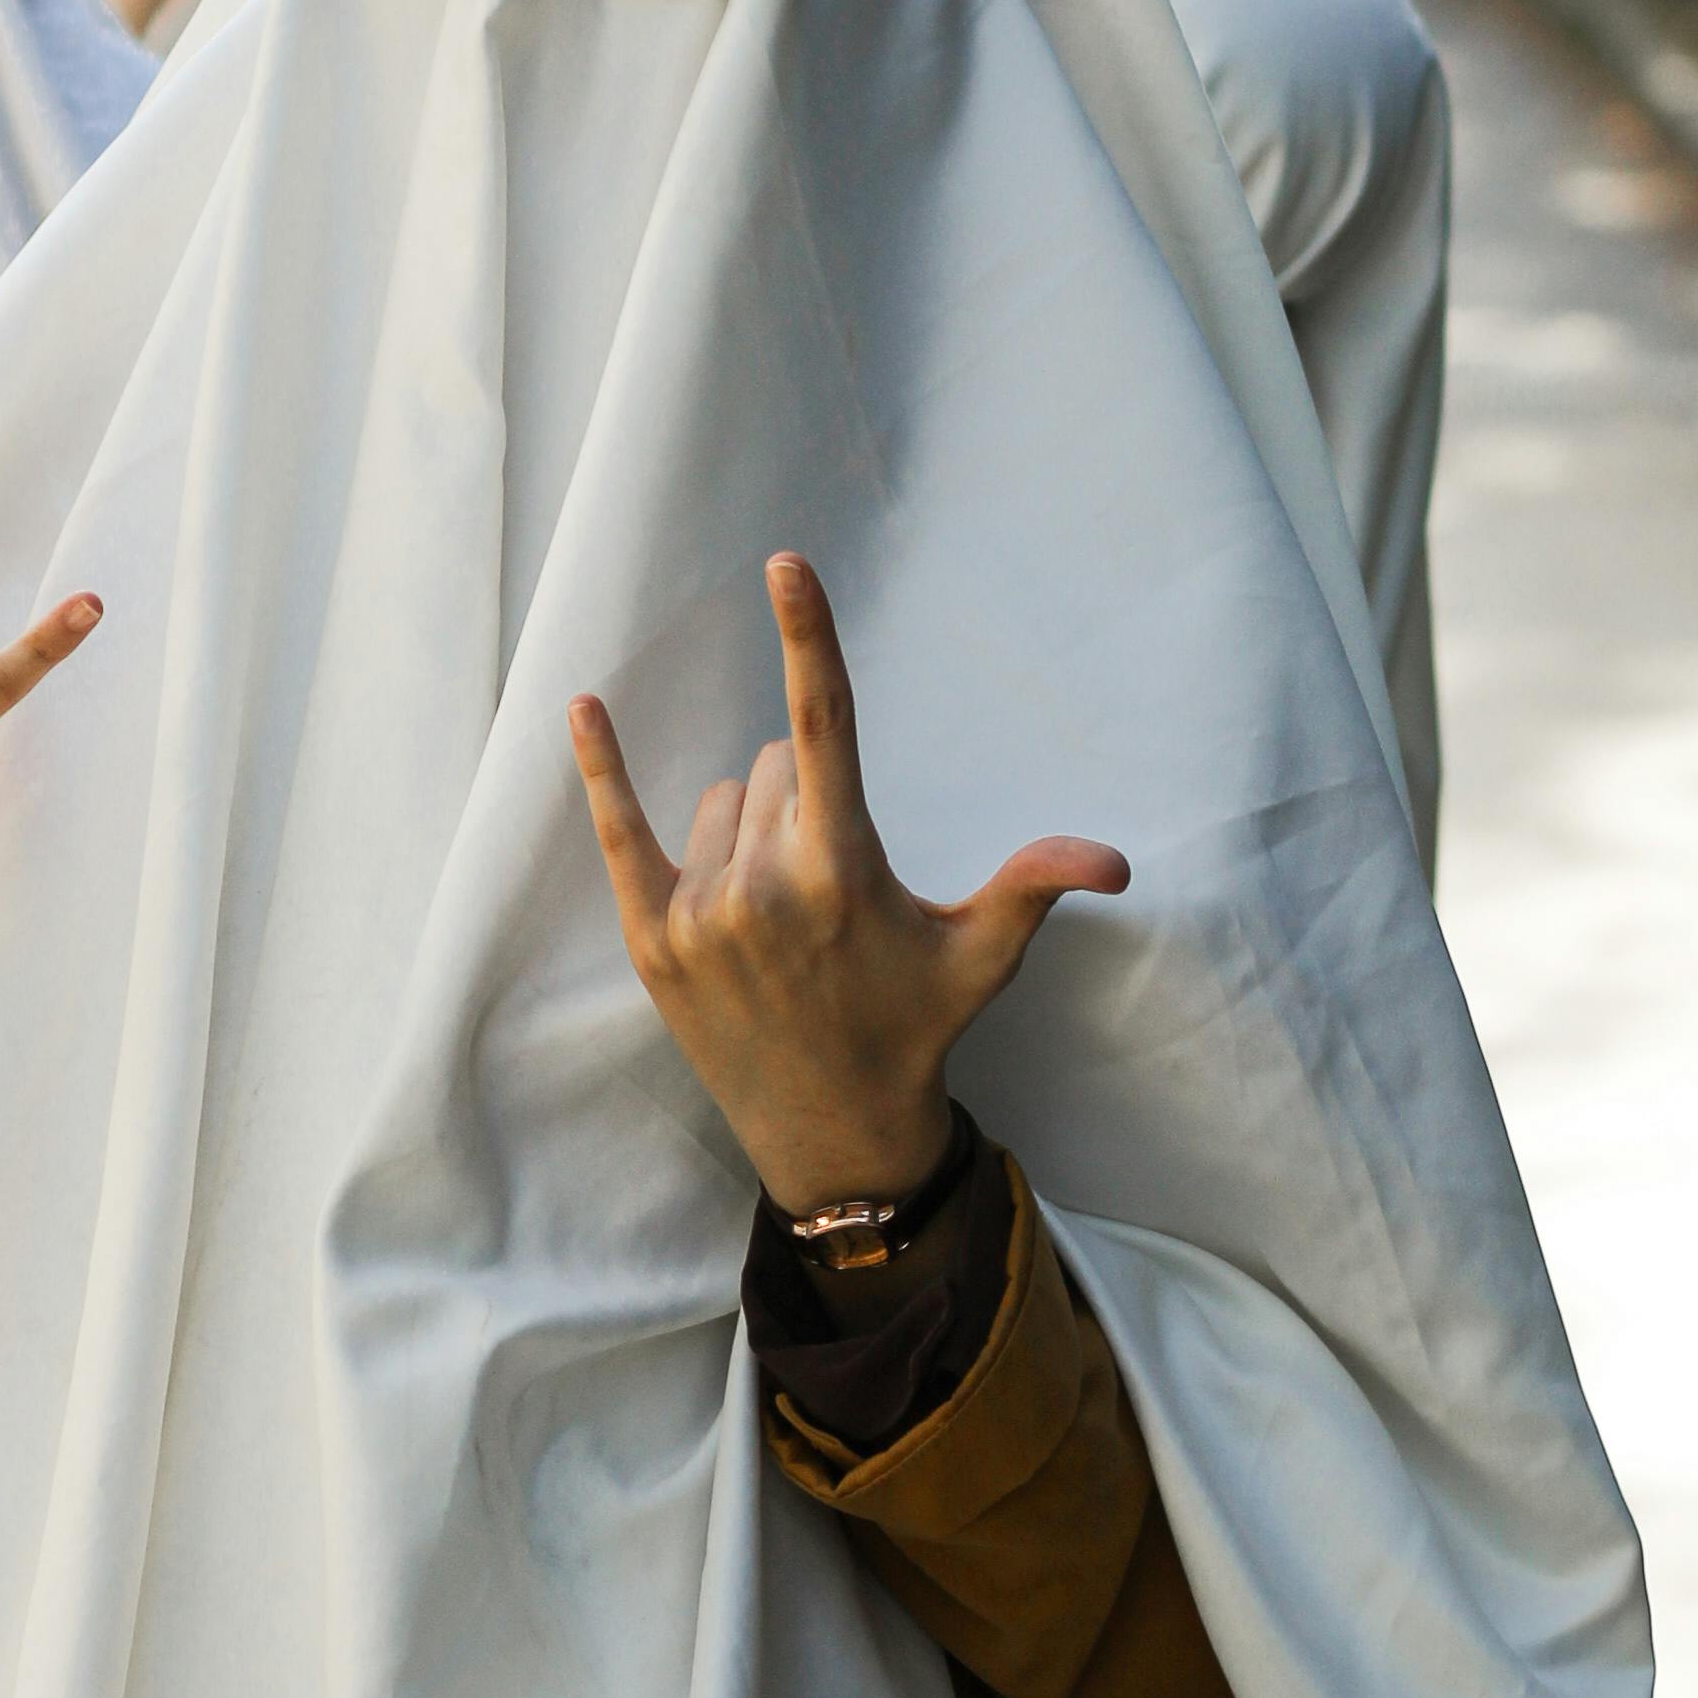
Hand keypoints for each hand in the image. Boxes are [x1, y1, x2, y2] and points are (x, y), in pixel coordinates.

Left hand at [568, 555, 1127, 1217]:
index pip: (824, 726)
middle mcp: (764, 884)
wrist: (832, 1133)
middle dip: (802, 799)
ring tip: (779, 918)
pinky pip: (619, 830)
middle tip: (827, 890)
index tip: (784, 564)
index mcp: (843, 869)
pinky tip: (583, 708)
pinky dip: (602, 770)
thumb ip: (1032, 888)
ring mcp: (701, 912)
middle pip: (773, 765)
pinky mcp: (651, 938)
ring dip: (747, 833)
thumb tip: (1115, 861)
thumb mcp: (979, 957)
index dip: (808, 636)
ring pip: (717, 802)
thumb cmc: (914, 1029)